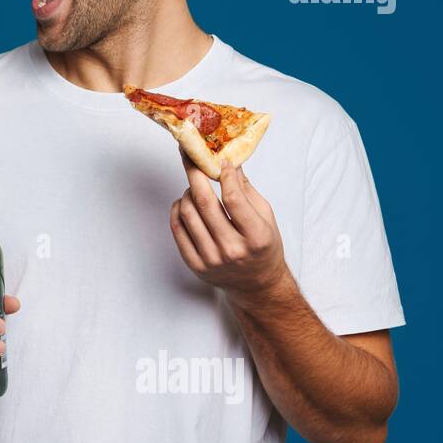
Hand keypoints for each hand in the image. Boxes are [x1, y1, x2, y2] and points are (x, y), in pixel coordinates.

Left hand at [169, 152, 287, 297]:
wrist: (257, 285)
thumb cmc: (263, 247)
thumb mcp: (265, 217)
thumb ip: (246, 189)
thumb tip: (229, 161)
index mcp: (256, 237)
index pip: (234, 199)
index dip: (224, 175)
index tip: (220, 161)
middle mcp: (232, 250)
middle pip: (204, 203)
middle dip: (195, 174)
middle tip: (191, 158)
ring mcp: (211, 260)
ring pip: (187, 213)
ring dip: (187, 192)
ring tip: (195, 187)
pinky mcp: (195, 265)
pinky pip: (177, 229)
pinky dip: (177, 210)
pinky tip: (184, 203)